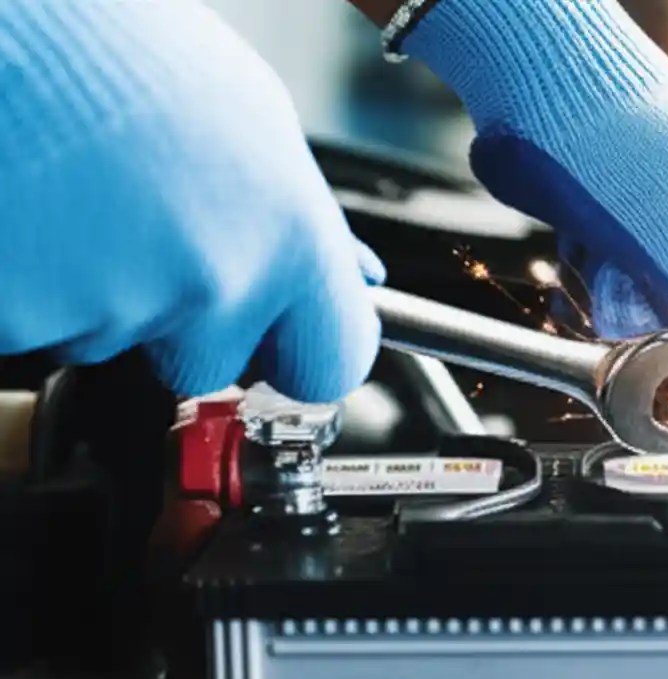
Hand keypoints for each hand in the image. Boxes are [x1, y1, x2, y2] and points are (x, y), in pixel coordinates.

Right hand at [0, 1, 381, 401]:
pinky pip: (38, 332)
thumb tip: (356, 280)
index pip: (332, 363)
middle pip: (213, 366)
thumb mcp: (249, 116)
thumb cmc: (116, 47)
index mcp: (288, 238)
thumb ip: (302, 220)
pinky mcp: (20, 321)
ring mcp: (113, 311)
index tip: (286, 337)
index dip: (303, 352)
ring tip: (78, 197)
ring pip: (118, 344)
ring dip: (100, 293)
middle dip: (184, 324)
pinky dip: (32, 289)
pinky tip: (30, 215)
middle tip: (146, 232)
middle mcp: (213, 285)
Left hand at [404, 0, 667, 409]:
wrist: (539, 76)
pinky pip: (619, 306)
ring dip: (616, 306)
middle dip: (660, 333)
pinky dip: (591, 288)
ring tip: (604, 250)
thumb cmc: (614, 136)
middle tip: (631, 283)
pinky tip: (584, 247)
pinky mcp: (637, 248)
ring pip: (657, 332)